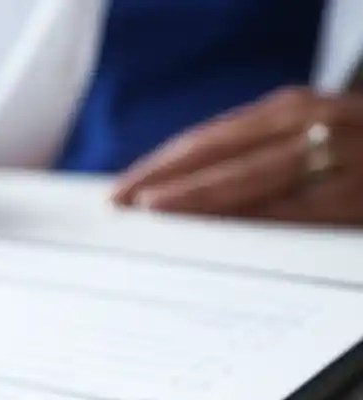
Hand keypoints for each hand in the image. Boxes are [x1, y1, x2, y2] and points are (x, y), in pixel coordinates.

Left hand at [112, 87, 362, 225]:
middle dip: (163, 179)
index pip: (209, 139)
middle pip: (219, 153)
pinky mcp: (359, 194)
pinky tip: (224, 231)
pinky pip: (300, 206)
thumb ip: (262, 154)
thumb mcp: (313, 137)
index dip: (160, 164)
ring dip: (198, 194)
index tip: (121, 189)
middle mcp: (312, 121)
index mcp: (292, 109)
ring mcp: (339, 154)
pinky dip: (257, 216)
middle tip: (121, 205)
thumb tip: (190, 185)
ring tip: (155, 211)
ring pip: (253, 175)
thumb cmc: (362, 153)